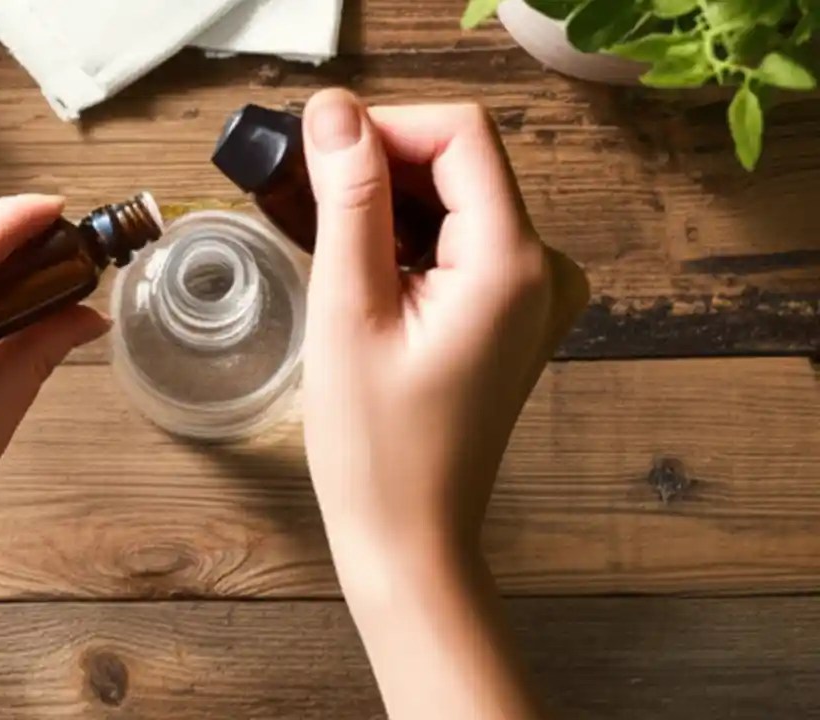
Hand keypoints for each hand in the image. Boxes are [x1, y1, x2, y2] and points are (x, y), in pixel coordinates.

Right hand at [300, 89, 588, 719]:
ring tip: (331, 250)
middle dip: (380, 166)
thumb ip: (348, 200)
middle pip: (460, 162)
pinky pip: (458, 238)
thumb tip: (335, 112)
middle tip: (306, 204)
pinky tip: (364, 278)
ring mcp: (531, 292)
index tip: (318, 155)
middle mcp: (541, 269)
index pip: (460, 135)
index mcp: (512, 265)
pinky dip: (405, 238)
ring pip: (454, 197)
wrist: (409, 533)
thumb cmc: (377, 447)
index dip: (384, 128)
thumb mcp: (349, 311)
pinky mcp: (509, 310)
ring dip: (387, 204)